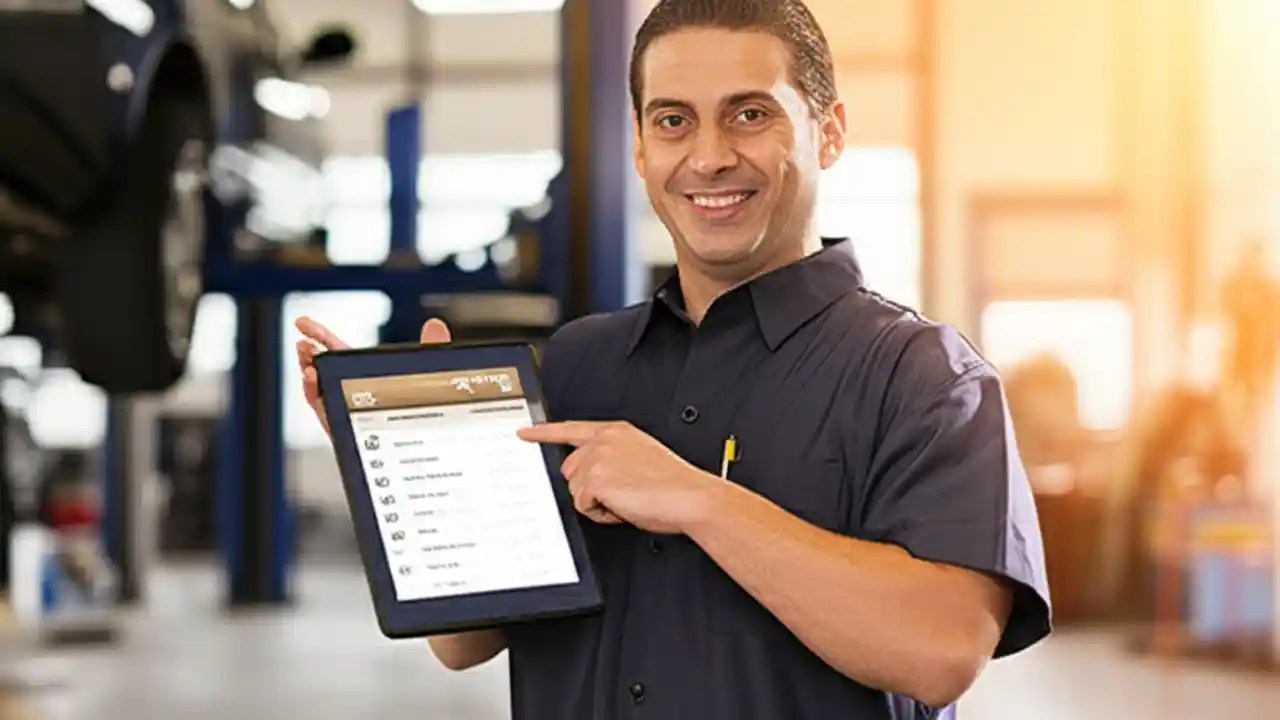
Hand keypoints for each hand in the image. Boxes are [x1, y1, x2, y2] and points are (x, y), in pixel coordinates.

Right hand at [295, 316, 451, 435]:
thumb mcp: (431, 376)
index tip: (303, 323)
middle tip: (303, 343)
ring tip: (308, 364)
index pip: (339, 352)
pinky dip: (318, 399)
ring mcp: (347, 414)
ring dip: (310, 377)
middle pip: (324, 371)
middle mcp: (352, 395)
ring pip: (321, 394)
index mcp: (367, 377)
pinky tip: (314, 383)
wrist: (432, 455)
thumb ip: (431, 350)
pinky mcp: (348, 434)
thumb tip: (435, 324)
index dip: (320, 336)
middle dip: (310, 356)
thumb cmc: (429, 415)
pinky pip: (328, 416)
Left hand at [517, 421, 718, 533]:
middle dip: (588, 487)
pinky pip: (583, 505)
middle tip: (620, 493)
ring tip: (628, 499)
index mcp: (615, 431)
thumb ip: (612, 456)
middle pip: (570, 469)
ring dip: (597, 502)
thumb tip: (593, 474)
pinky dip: (601, 514)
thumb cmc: (672, 484)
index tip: (525, 432)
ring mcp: (597, 458)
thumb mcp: (640, 457)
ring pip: (575, 490)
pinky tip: (624, 507)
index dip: (544, 432)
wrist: (689, 496)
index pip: (571, 429)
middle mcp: (604, 440)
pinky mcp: (595, 479)